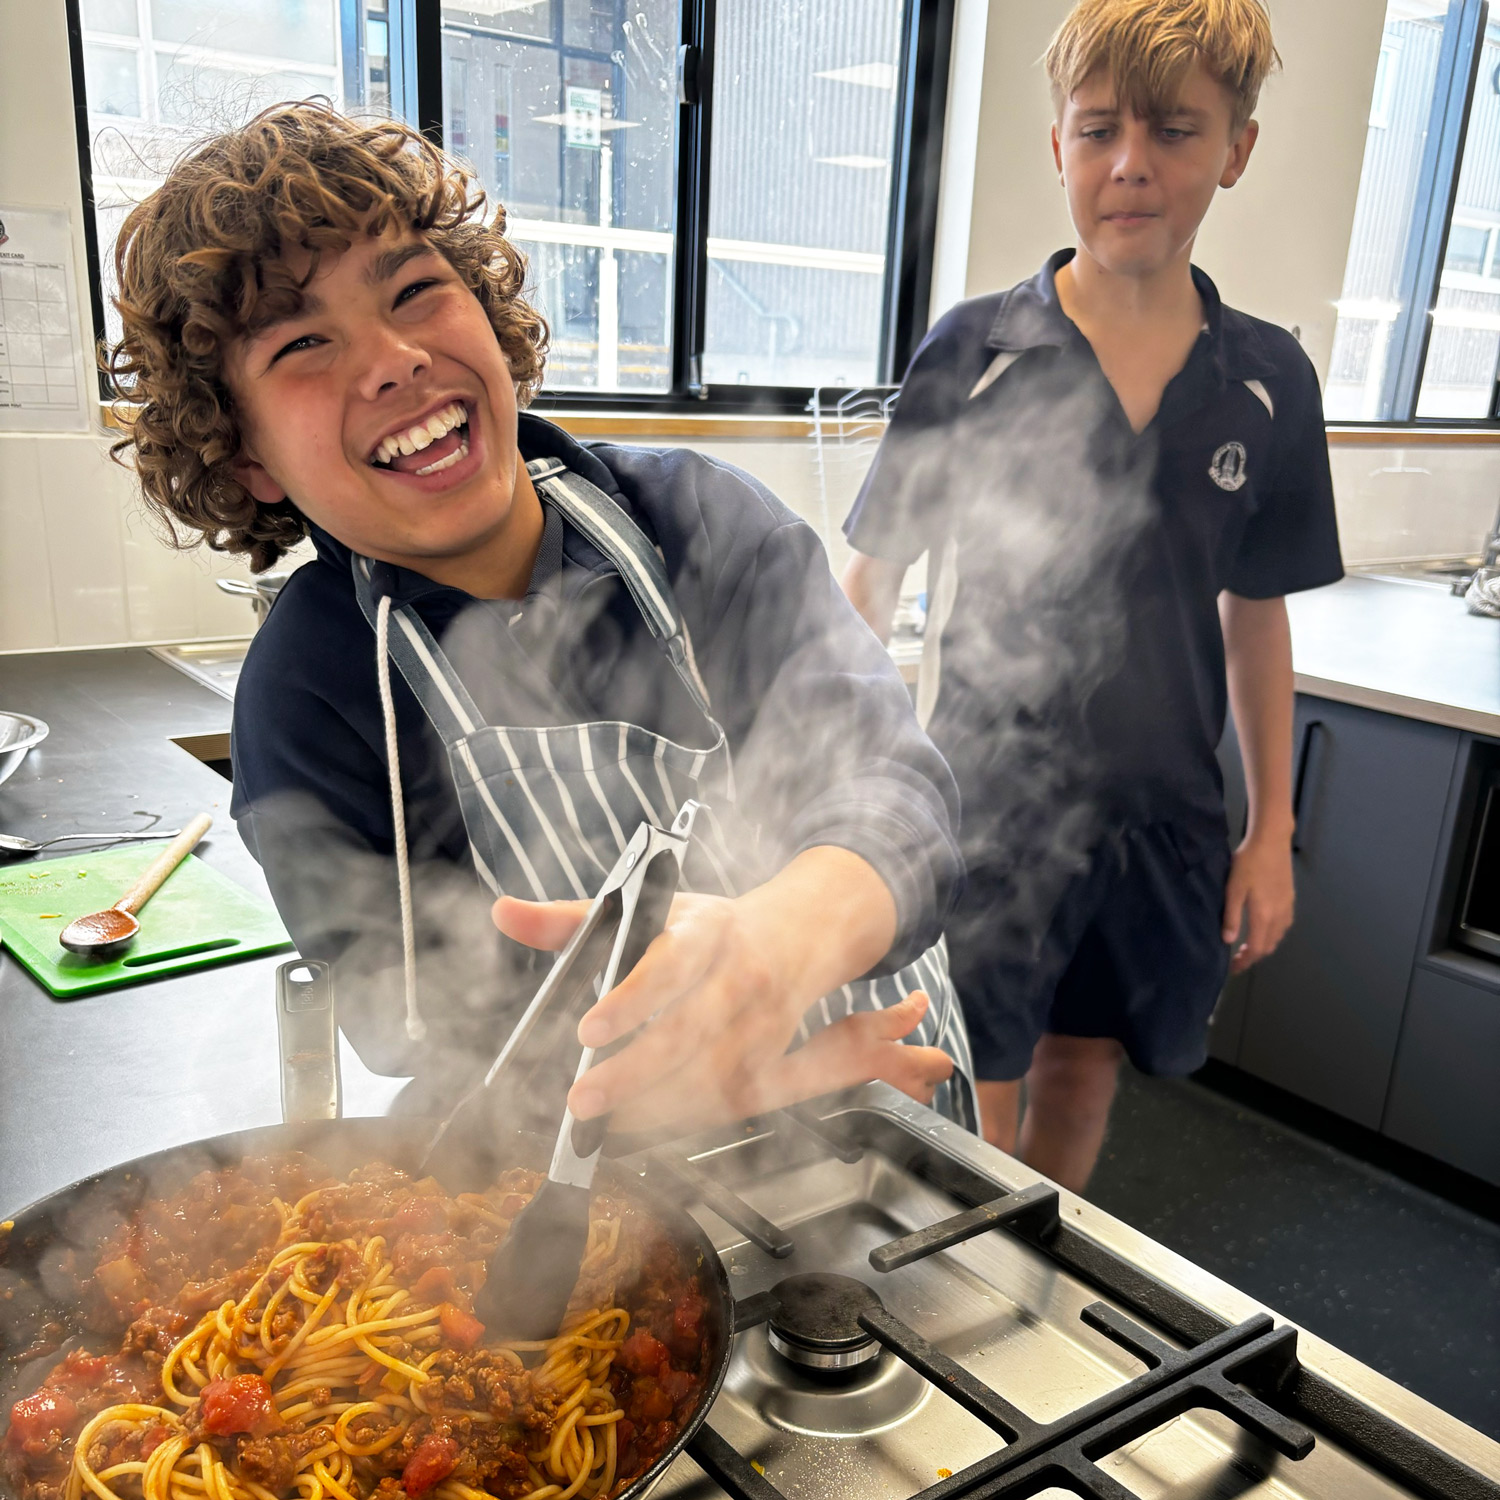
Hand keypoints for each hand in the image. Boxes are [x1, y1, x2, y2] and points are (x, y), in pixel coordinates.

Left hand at [492, 849, 952, 1131]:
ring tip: (602, 1121)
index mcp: (709, 929)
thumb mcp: (650, 908)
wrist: (804, 935)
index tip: (588, 1031)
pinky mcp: (776, 1063)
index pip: (671, 964)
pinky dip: (685, 1120)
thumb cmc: (714, 927)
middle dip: (633, 1073)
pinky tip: (643, 1127)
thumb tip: (504, 913)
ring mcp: (766, 1023)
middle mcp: (743, 975)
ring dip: (657, 1107)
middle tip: (580, 1101)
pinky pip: (732, 1104)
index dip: (631, 1000)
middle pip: (690, 1032)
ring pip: (713, 1078)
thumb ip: (572, 919)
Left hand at [1221, 833, 1294, 974]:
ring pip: (1278, 937)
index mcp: (1264, 915)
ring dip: (1264, 946)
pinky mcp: (1290, 899)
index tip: (1233, 968)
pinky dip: (1273, 934)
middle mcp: (1279, 916)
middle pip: (1269, 946)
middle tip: (1238, 959)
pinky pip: (1284, 926)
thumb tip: (1228, 940)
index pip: (1257, 948)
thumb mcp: (1233, 888)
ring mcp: (1287, 907)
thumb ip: (1231, 916)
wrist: (1271, 842)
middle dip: (1254, 956)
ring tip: (1248, 946)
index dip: (1246, 961)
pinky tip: (1263, 929)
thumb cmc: (1248, 863)